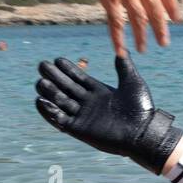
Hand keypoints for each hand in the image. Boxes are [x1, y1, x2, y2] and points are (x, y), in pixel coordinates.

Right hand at [35, 55, 182, 173]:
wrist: (142, 133)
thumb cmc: (141, 109)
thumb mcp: (133, 83)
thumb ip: (124, 67)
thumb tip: (121, 50)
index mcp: (99, 92)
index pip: (79, 78)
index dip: (68, 69)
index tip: (58, 59)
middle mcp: (89, 103)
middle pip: (66, 88)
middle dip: (54, 77)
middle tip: (43, 66)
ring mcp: (83, 116)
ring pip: (61, 102)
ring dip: (49, 92)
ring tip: (41, 81)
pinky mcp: (79, 130)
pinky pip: (59, 120)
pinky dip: (49, 111)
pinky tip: (40, 100)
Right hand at [69, 0, 179, 55]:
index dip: (172, 8)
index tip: (176, 19)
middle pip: (156, 11)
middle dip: (161, 29)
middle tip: (164, 42)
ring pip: (139, 20)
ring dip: (142, 36)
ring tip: (143, 49)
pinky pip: (116, 23)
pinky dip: (118, 39)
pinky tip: (120, 51)